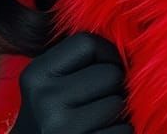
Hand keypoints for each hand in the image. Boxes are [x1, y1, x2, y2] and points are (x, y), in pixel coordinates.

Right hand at [11, 31, 131, 133]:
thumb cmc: (55, 112)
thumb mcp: (52, 80)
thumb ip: (81, 59)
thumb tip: (130, 44)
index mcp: (36, 74)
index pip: (88, 43)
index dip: (106, 52)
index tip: (106, 65)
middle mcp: (44, 100)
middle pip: (110, 73)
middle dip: (114, 85)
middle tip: (102, 98)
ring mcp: (60, 129)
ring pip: (117, 104)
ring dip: (118, 111)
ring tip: (100, 118)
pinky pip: (122, 131)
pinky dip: (120, 131)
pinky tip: (102, 133)